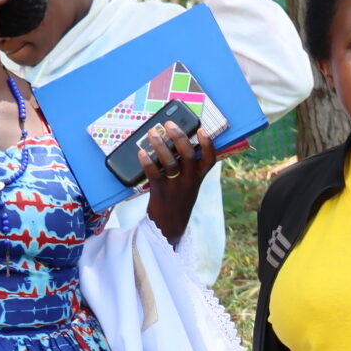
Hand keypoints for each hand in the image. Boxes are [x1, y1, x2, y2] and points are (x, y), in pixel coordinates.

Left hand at [142, 124, 220, 242]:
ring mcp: (175, 186)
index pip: (209, 159)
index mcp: (198, 178)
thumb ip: (185, 167)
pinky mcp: (160, 191)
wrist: (170, 226)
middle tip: (169, 124)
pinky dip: (147, 161)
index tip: (202, 130)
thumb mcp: (189, 184)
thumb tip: (172, 142)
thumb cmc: (178, 199)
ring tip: (152, 133)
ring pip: (170, 162)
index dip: (207, 144)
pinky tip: (141, 153)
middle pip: (188, 155)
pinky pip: (154, 174)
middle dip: (179, 137)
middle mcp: (189, 181)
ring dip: (160, 145)